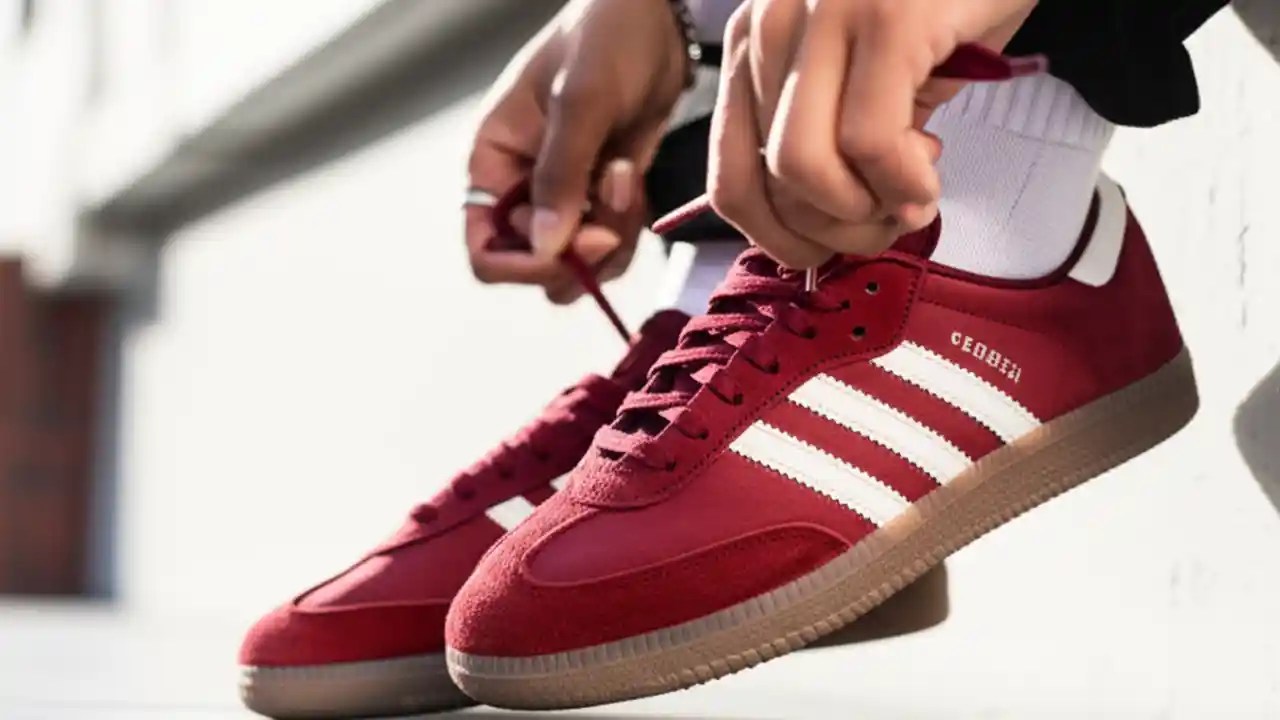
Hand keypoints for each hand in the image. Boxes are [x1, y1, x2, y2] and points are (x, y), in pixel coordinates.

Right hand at [465, 0, 689, 303]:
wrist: (656, 17)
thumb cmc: (605, 38)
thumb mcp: (581, 101)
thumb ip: (562, 175)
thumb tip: (546, 247)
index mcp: (492, 163)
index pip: (487, 249)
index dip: (527, 264)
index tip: (578, 243)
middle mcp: (521, 189)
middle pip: (536, 266)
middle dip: (580, 253)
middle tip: (612, 220)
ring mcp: (564, 197)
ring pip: (579, 264)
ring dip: (611, 239)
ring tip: (625, 178)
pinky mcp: (602, 197)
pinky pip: (610, 245)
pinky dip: (628, 226)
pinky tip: (633, 178)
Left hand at [709, 0, 1037, 268]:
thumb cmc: (940, 8)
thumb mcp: (863, 77)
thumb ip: (825, 141)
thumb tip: (813, 233)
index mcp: (753, 42)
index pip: (727, 177)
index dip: (778, 237)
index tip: (832, 245)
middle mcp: (772, 23)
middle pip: (765, 184)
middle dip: (831, 234)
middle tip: (888, 223)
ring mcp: (824, 15)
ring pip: (803, 170)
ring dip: (865, 211)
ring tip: (913, 195)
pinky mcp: (886, 18)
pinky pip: (870, 142)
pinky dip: (903, 182)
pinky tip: (930, 174)